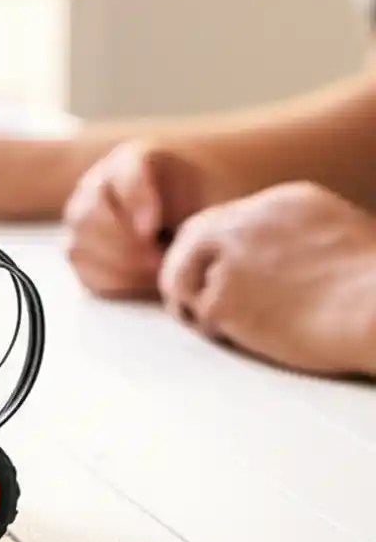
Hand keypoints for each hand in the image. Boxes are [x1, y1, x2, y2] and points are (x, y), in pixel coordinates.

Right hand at [64, 141, 224, 298]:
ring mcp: (82, 218)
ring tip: (155, 275)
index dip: (136, 200)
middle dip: (124, 244)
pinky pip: (83, 270)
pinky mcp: (80, 249)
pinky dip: (110, 281)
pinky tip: (141, 282)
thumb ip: (200, 209)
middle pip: (91, 211)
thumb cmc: (202, 204)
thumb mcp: (210, 196)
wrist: (188, 217)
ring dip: (117, 266)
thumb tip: (182, 238)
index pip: (126, 172)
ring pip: (79, 243)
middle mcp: (96, 184)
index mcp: (131, 159)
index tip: (152, 230)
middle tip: (158, 264)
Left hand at [159, 182, 375, 375]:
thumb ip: (295, 242)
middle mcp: (248, 221)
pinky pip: (202, 315)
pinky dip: (215, 331)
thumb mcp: (339, 239)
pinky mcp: (221, 297)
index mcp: (283, 202)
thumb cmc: (374, 291)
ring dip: (195, 302)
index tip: (219, 272)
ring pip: (187, 277)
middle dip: (185, 268)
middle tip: (187, 299)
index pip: (230, 220)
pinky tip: (246, 339)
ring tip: (220, 327)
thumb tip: (270, 267)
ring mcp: (229, 257)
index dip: (217, 249)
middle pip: (192, 237)